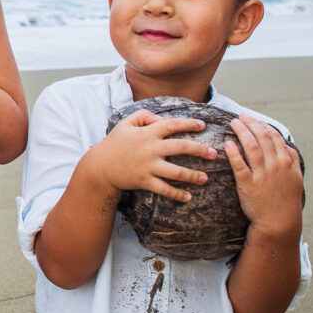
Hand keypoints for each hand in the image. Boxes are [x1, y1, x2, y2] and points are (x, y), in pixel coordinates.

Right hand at [83, 110, 217, 201]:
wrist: (100, 166)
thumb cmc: (114, 143)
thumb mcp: (126, 123)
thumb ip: (144, 115)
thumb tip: (161, 119)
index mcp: (147, 133)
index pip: (172, 125)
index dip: (189, 123)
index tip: (203, 125)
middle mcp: (150, 149)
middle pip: (181, 147)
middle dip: (200, 150)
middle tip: (213, 154)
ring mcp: (148, 166)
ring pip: (177, 172)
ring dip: (193, 176)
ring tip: (205, 178)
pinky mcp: (144, 181)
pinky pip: (164, 189)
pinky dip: (177, 194)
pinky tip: (188, 197)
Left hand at [226, 116, 303, 236]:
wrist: (278, 222)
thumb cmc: (286, 199)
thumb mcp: (296, 178)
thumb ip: (293, 159)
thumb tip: (287, 144)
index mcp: (286, 162)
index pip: (274, 136)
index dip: (262, 125)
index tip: (252, 118)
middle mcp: (275, 165)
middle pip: (261, 137)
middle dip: (250, 124)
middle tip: (240, 117)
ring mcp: (261, 174)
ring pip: (251, 147)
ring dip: (241, 132)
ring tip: (233, 124)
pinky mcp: (248, 184)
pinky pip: (239, 165)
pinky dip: (233, 152)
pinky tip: (227, 144)